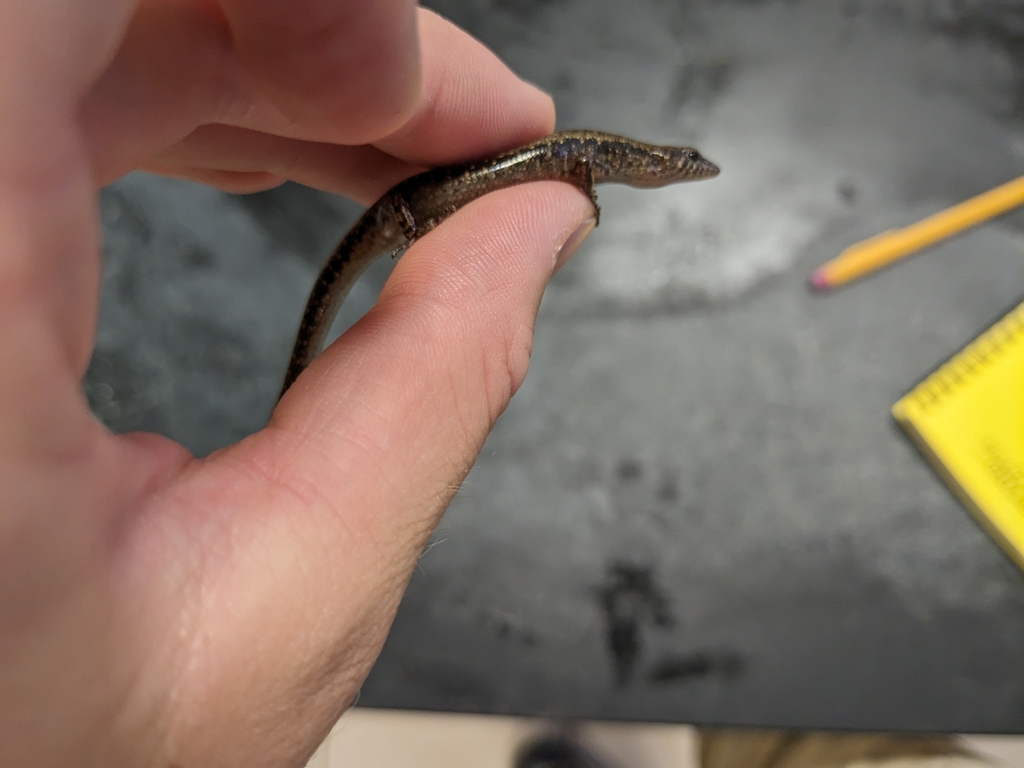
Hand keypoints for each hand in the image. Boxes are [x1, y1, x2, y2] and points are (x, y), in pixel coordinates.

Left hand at [0, 2, 594, 764]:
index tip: (448, 106)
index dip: (314, 7)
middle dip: (326, 39)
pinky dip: (197, 99)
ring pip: (95, 29)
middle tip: (464, 140)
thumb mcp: (277, 604)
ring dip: (277, 65)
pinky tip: (285, 159)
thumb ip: (429, 386)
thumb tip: (528, 231)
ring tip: (408, 164)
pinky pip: (56, 86)